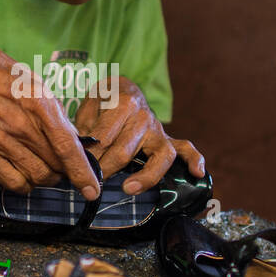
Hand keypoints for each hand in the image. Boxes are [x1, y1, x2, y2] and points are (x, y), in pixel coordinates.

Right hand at [0, 38, 99, 197]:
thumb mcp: (33, 81)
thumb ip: (53, 111)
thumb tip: (72, 138)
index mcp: (37, 102)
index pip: (67, 148)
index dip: (82, 173)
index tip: (92, 189)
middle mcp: (19, 125)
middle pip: (54, 167)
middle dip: (65, 171)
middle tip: (63, 166)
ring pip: (36, 177)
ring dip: (46, 178)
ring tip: (45, 169)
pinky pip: (12, 182)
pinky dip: (25, 185)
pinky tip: (25, 175)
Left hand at [74, 76, 204, 192]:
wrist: (122, 88)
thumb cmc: (102, 101)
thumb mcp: (88, 105)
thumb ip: (84, 127)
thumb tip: (80, 152)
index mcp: (123, 104)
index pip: (104, 138)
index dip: (89, 156)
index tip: (78, 168)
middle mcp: (145, 116)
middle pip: (125, 152)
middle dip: (105, 169)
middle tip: (91, 181)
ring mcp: (158, 129)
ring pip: (161, 156)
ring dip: (144, 176)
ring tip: (128, 188)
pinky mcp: (167, 139)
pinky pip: (186, 149)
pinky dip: (195, 160)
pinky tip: (197, 174)